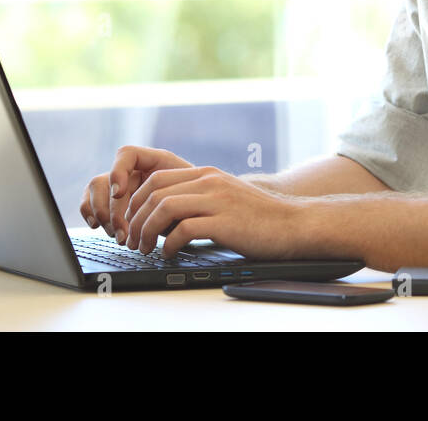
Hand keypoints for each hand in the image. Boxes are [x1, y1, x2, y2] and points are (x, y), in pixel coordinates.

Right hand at [79, 145, 193, 242]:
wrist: (199, 216)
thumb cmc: (197, 203)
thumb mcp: (191, 196)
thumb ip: (174, 197)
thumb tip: (153, 212)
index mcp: (154, 161)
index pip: (126, 154)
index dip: (117, 171)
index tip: (119, 193)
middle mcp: (135, 171)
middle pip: (107, 179)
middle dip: (112, 210)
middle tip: (124, 233)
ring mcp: (122, 186)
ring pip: (95, 190)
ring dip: (103, 215)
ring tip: (120, 236)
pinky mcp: (114, 204)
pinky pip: (91, 202)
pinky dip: (91, 214)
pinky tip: (98, 226)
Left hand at [122, 165, 306, 259]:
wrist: (294, 224)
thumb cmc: (260, 217)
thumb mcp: (226, 196)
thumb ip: (200, 197)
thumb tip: (167, 216)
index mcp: (207, 174)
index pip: (157, 179)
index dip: (137, 201)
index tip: (133, 221)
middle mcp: (210, 181)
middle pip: (155, 192)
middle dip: (136, 218)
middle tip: (133, 239)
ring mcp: (218, 200)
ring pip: (164, 208)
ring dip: (148, 231)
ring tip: (145, 249)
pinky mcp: (225, 222)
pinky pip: (185, 229)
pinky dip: (170, 244)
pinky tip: (170, 254)